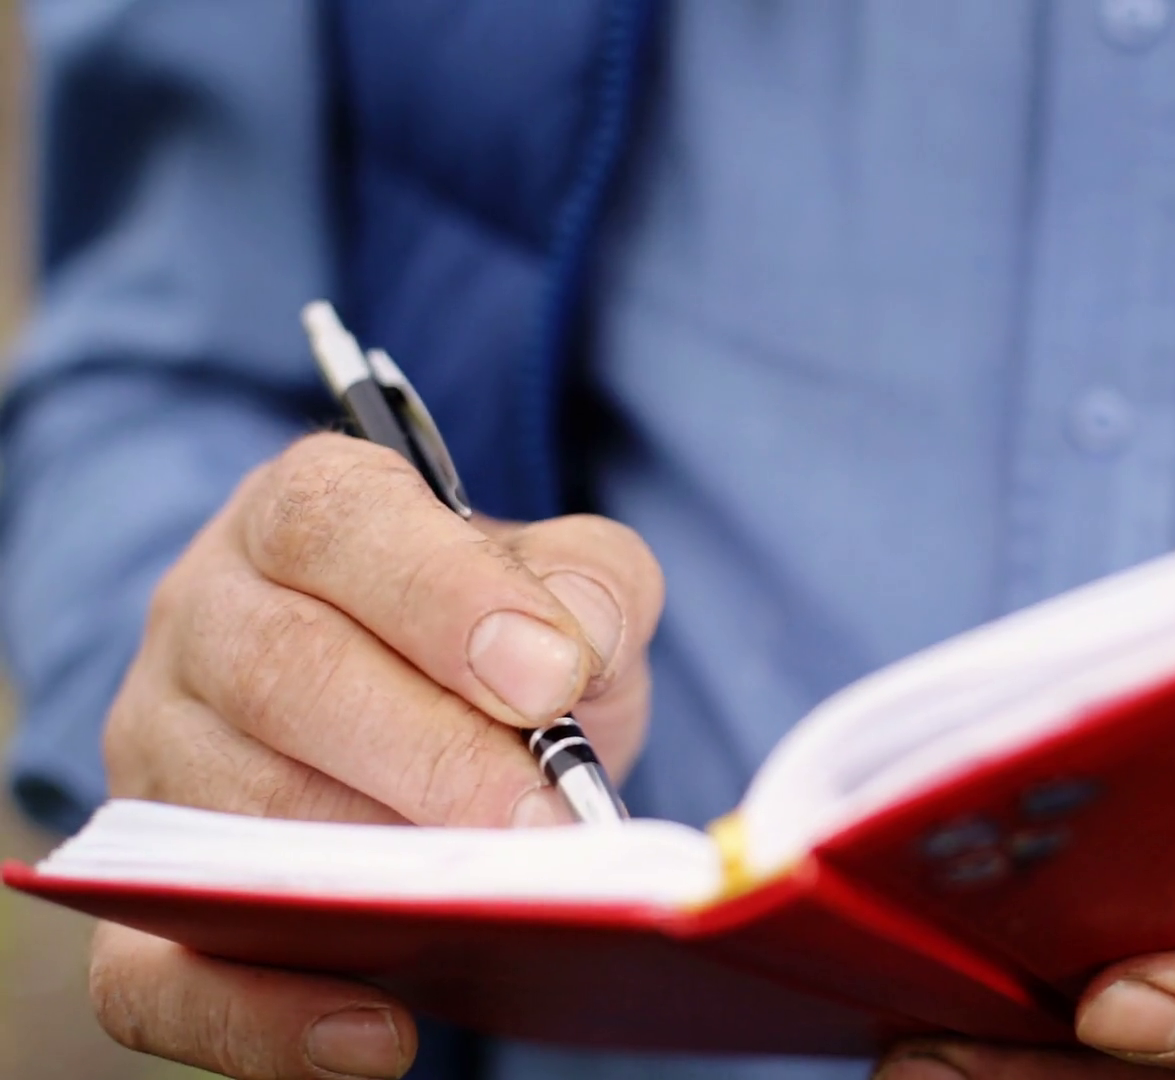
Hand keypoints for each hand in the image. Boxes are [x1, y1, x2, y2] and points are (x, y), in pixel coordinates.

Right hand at [87, 432, 663, 1078]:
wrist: (443, 722)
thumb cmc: (504, 643)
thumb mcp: (567, 584)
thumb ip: (590, 586)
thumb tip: (573, 642)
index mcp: (304, 520)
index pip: (336, 523)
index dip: (443, 597)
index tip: (548, 676)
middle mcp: (206, 622)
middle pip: (281, 673)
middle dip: (432, 757)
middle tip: (547, 823)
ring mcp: (158, 757)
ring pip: (229, 818)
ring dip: (368, 873)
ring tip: (496, 907)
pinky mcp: (142, 894)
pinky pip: (159, 971)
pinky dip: (259, 1014)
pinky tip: (376, 1034)